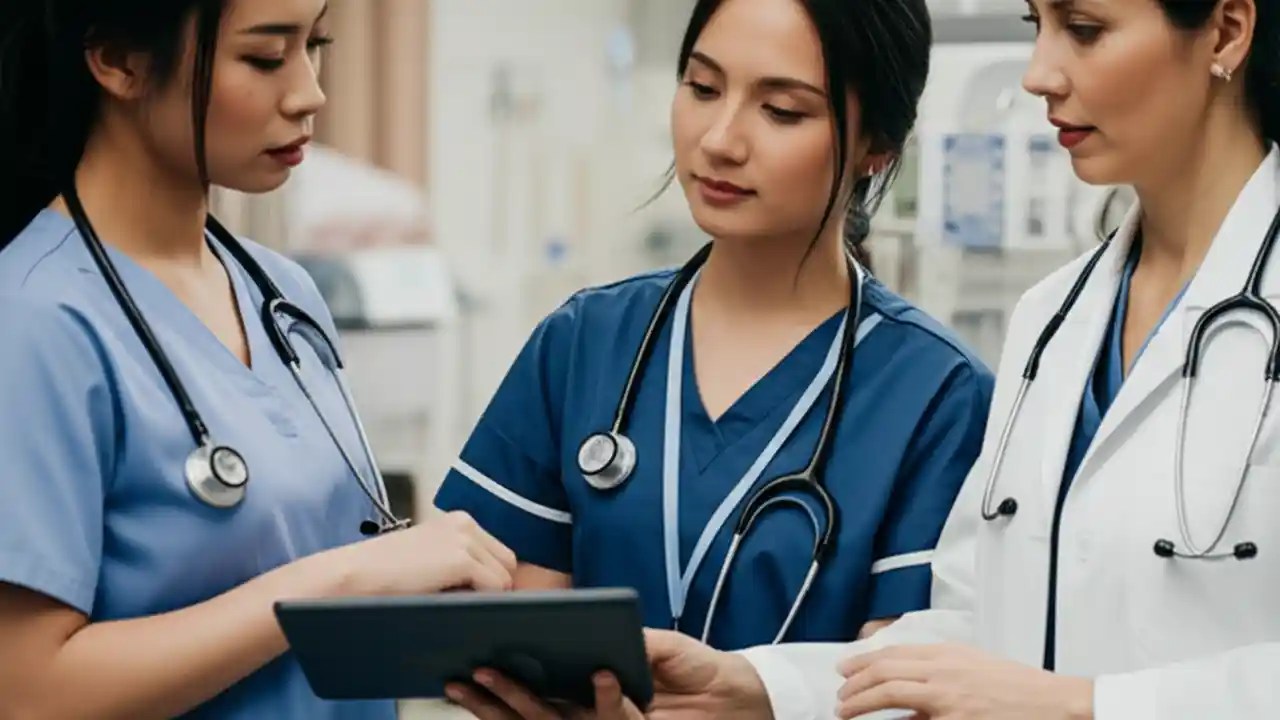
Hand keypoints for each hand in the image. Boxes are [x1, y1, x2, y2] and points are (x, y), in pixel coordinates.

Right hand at [330, 511, 516, 595]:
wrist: (354, 576)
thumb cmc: (385, 576)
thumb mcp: (430, 559)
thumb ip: (460, 564)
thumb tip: (497, 589)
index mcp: (459, 521)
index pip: (498, 555)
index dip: (488, 580)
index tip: (467, 595)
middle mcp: (465, 524)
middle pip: (507, 564)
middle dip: (492, 587)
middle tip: (461, 602)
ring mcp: (464, 539)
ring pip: (504, 578)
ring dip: (485, 596)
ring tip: (450, 601)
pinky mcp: (461, 558)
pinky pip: (495, 588)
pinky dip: (480, 601)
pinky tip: (450, 602)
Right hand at [445, 628, 773, 718]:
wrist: (741, 694)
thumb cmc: (696, 669)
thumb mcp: (654, 644)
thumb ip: (620, 639)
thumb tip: (579, 633)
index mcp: (588, 696)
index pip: (535, 698)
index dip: (500, 691)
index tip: (466, 670)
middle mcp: (592, 718)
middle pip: (532, 716)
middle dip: (491, 701)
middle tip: (461, 679)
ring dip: (524, 703)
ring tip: (498, 675)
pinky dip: (608, 700)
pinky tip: (605, 677)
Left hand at [835, 644, 1093, 719]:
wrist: (1055, 704)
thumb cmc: (1018, 687)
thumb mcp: (973, 664)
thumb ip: (937, 669)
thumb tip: (904, 678)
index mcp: (947, 655)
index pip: (892, 654)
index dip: (861, 662)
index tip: (844, 670)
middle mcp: (944, 674)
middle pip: (884, 672)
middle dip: (854, 685)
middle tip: (840, 697)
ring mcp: (948, 701)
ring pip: (890, 694)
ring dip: (861, 702)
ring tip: (846, 710)